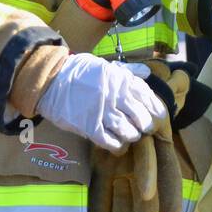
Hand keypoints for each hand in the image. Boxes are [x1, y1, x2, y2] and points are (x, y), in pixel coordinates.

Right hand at [36, 52, 167, 151]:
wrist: (54, 79)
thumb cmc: (82, 72)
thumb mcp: (107, 66)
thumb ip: (129, 71)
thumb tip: (148, 73)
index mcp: (122, 82)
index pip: (147, 98)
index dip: (155, 110)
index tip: (158, 116)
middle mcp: (116, 97)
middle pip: (140, 117)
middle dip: (145, 125)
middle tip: (144, 129)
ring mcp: (103, 112)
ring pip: (127, 130)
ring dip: (131, 135)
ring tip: (130, 135)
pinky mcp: (89, 126)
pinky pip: (108, 141)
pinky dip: (116, 145)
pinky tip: (117, 144)